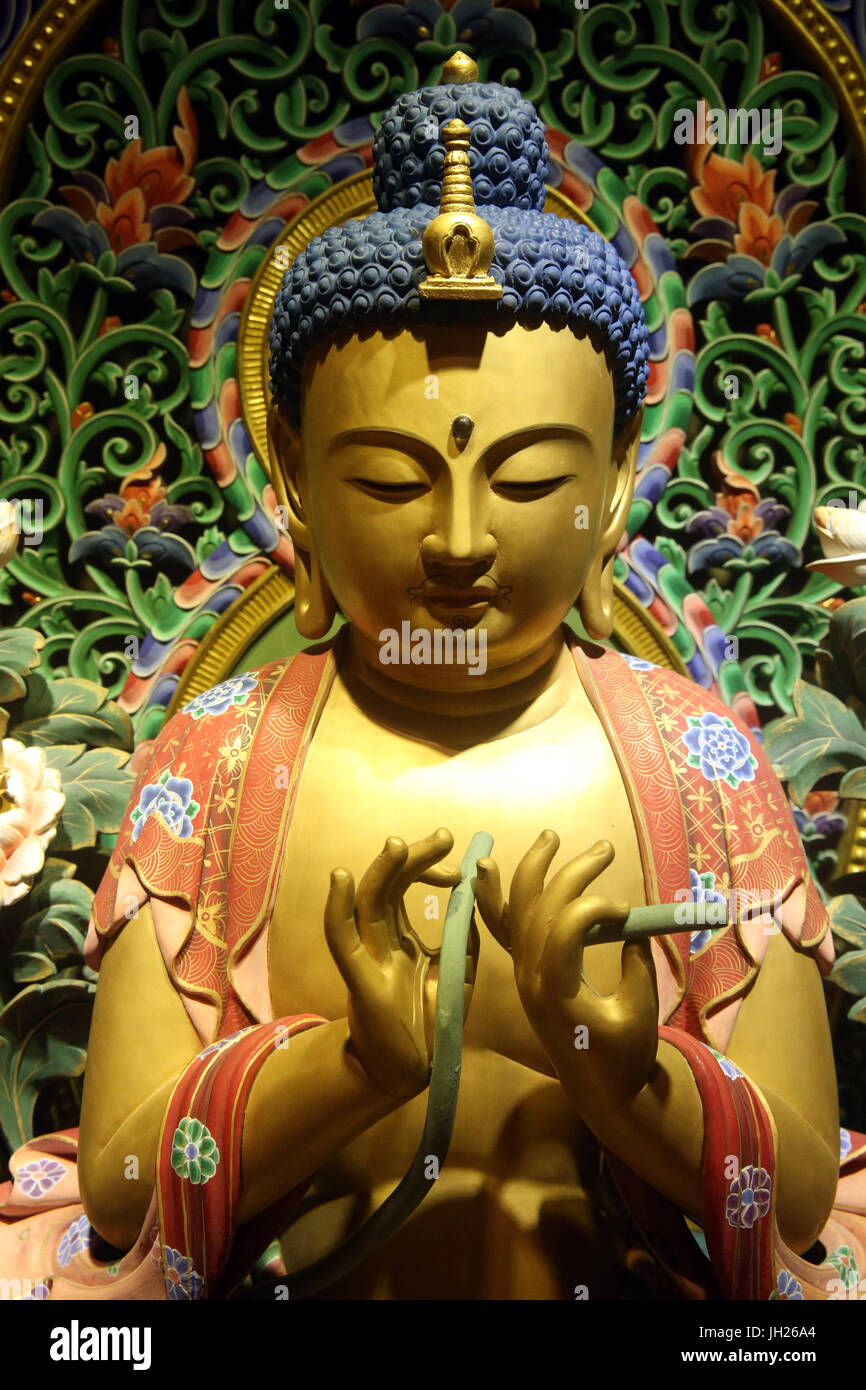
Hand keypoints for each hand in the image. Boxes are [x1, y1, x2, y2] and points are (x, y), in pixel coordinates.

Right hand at [325, 828, 478, 1098]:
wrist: (416, 1071)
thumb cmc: (431, 1021)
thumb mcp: (457, 973)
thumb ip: (464, 940)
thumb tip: (474, 898)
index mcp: (400, 937)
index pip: (406, 887)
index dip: (428, 868)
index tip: (458, 867)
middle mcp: (380, 940)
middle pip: (389, 885)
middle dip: (413, 858)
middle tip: (443, 837)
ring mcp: (368, 957)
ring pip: (368, 903)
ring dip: (381, 870)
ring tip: (398, 843)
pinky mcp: (361, 981)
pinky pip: (341, 939)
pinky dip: (338, 907)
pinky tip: (343, 877)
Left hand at [475, 832, 657, 1104]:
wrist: (600, 1091)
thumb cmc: (624, 1055)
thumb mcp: (639, 1012)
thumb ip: (636, 967)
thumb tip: (631, 927)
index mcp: (556, 991)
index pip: (563, 928)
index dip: (594, 908)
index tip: (626, 911)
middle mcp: (530, 977)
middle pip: (542, 909)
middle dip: (573, 872)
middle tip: (605, 848)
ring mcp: (523, 974)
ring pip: (516, 912)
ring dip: (531, 871)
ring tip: (549, 837)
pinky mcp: (526, 973)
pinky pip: (505, 930)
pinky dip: (496, 899)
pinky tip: (490, 871)